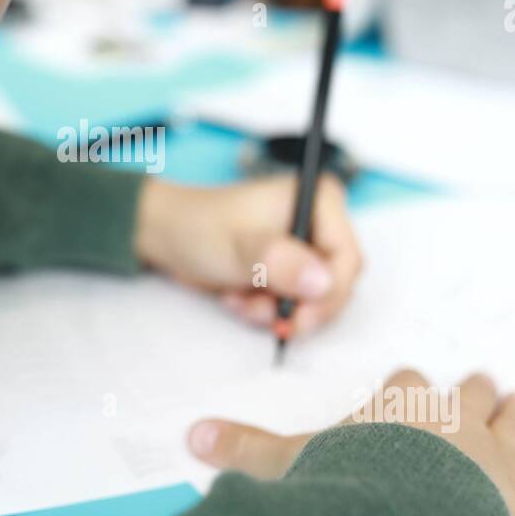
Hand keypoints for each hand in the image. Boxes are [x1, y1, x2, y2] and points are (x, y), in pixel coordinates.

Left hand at [134, 174, 362, 338]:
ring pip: (314, 300)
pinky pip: (294, 304)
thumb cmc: (200, 227)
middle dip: (298, 306)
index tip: (300, 316)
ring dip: (276, 310)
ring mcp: (305, 247)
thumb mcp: (239, 246)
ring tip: (240, 299)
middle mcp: (319, 221)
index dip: (329, 294)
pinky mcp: (290, 269)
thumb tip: (323, 283)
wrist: (167, 236)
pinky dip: (266, 310)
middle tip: (266, 315)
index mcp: (319, 199)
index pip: (348, 259)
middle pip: (336, 283)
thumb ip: (280, 262)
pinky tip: (238, 297)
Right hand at [185, 369, 514, 515]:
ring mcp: (495, 455)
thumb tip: (192, 435)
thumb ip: (246, 448)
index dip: (409, 385)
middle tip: (484, 379)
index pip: (405, 385)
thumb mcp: (288, 462)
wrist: (407, 515)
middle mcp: (450, 423)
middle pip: (466, 395)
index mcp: (398, 411)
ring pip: (514, 422)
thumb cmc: (349, 484)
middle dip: (473, 390)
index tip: (410, 381)